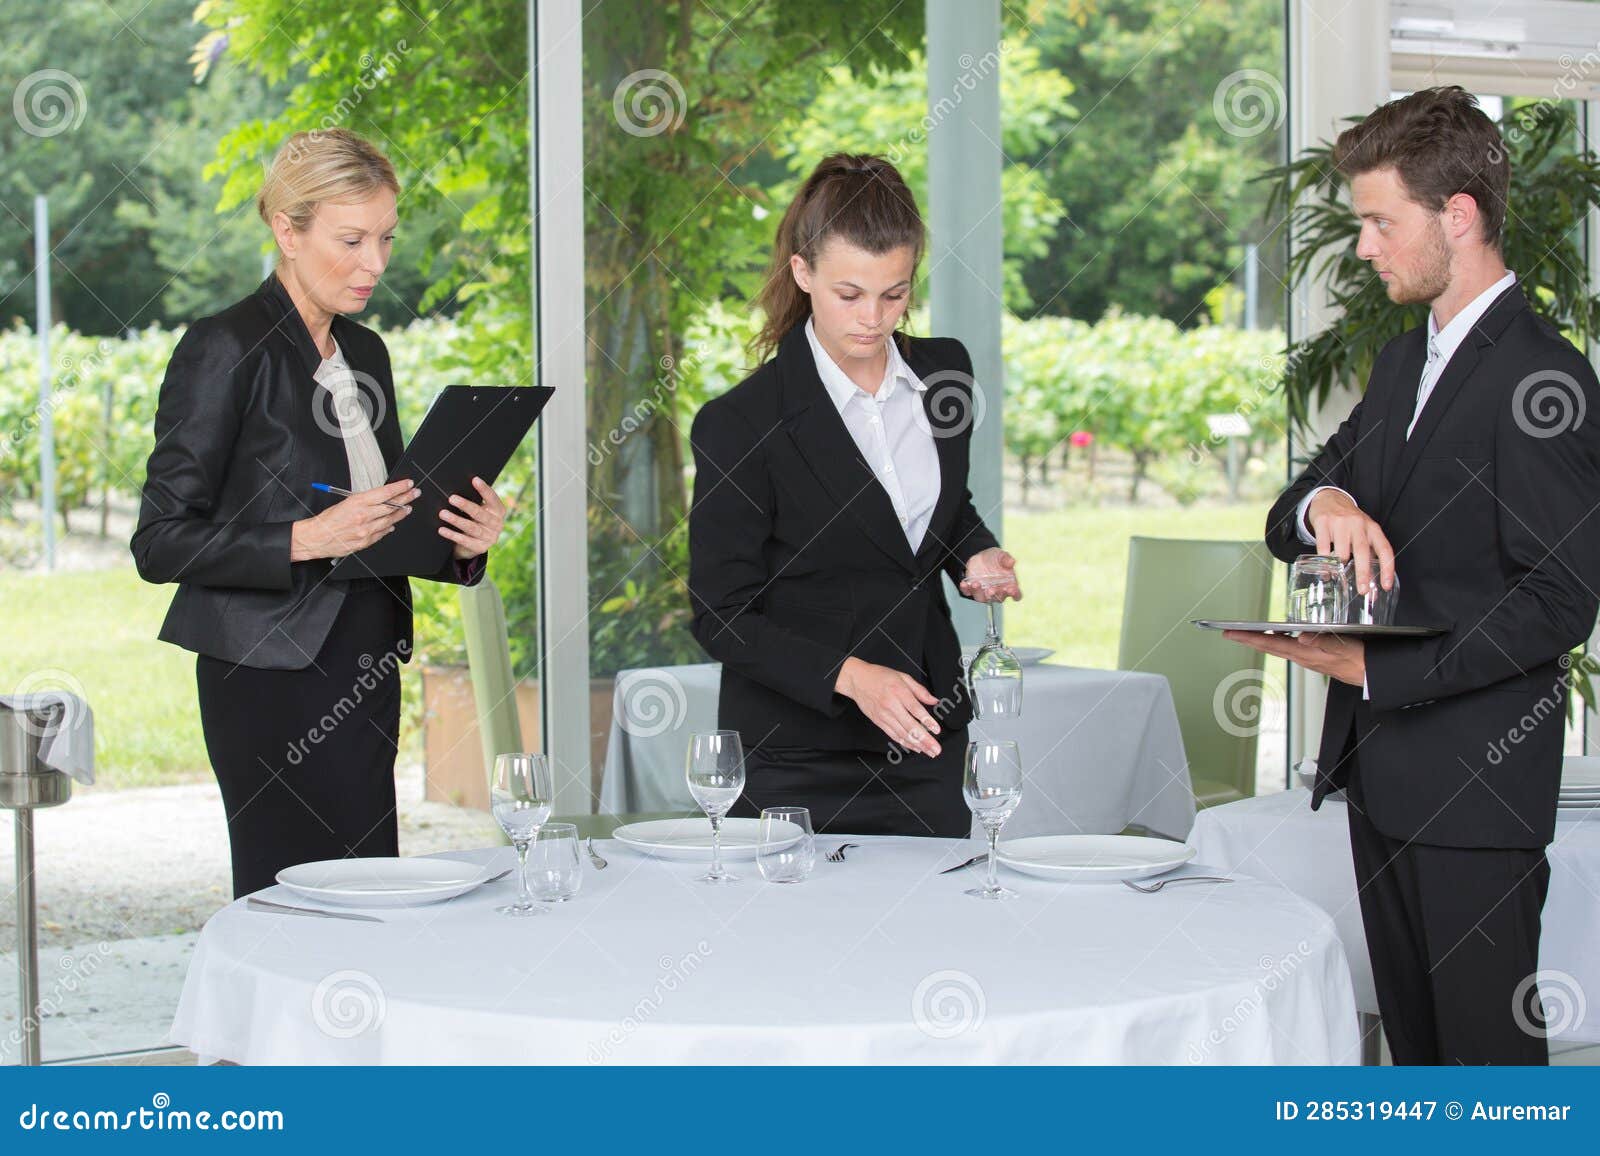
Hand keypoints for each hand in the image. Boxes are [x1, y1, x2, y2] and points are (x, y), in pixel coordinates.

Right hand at [290, 478, 417, 560]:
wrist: (317, 538)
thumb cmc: (328, 519)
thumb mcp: (345, 502)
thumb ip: (365, 501)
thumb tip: (382, 498)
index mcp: (358, 502)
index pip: (385, 493)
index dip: (400, 488)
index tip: (408, 484)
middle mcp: (364, 516)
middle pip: (392, 506)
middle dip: (406, 498)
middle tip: (415, 493)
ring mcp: (366, 530)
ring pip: (390, 520)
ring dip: (401, 513)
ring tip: (408, 508)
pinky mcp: (366, 542)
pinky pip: (382, 533)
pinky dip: (389, 526)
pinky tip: (393, 523)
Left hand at [439, 476, 506, 560]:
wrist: (477, 543)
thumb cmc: (476, 520)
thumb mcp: (480, 510)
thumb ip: (475, 501)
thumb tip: (458, 488)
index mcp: (499, 511)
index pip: (493, 499)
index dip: (484, 490)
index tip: (474, 480)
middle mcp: (497, 524)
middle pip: (480, 514)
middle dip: (465, 505)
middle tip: (452, 498)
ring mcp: (490, 537)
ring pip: (471, 527)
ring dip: (456, 520)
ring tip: (443, 513)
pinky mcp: (480, 547)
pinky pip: (465, 541)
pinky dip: (452, 535)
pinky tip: (442, 530)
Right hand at [835, 657, 942, 756]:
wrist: (857, 680)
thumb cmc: (880, 677)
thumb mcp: (903, 677)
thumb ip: (919, 690)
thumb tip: (934, 701)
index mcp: (899, 692)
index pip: (915, 709)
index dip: (927, 721)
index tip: (937, 730)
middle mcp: (891, 705)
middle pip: (910, 726)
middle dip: (925, 739)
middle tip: (936, 749)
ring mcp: (884, 716)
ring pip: (902, 734)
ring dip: (917, 745)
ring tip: (929, 751)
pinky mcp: (879, 722)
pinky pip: (893, 735)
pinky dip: (905, 743)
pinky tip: (915, 747)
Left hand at [959, 547, 1020, 602]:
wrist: (980, 556)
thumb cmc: (995, 558)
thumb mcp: (1001, 555)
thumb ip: (1006, 559)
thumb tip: (1012, 562)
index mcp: (1009, 585)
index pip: (1016, 594)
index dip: (1014, 594)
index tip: (1011, 589)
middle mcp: (998, 591)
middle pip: (998, 598)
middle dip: (995, 595)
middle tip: (992, 590)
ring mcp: (984, 592)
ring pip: (982, 598)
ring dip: (979, 593)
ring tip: (976, 583)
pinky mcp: (972, 589)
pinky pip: (968, 592)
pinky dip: (965, 589)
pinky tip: (964, 583)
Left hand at [1223, 630, 1365, 687]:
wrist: (1372, 675)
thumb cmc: (1359, 660)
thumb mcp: (1342, 647)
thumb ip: (1322, 641)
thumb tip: (1300, 637)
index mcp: (1304, 653)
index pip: (1270, 644)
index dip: (1249, 638)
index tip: (1231, 633)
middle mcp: (1302, 657)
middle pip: (1268, 646)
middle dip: (1247, 639)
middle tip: (1229, 633)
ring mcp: (1306, 658)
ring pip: (1277, 648)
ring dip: (1260, 640)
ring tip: (1246, 632)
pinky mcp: (1313, 657)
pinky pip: (1289, 648)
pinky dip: (1278, 641)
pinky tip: (1278, 635)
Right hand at [1305, 489, 1394, 595]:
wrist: (1329, 498)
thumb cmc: (1349, 520)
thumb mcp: (1364, 531)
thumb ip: (1369, 550)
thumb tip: (1372, 579)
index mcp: (1372, 528)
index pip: (1384, 549)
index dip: (1387, 568)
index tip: (1385, 585)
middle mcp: (1358, 524)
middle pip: (1362, 551)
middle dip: (1363, 573)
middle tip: (1362, 590)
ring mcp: (1340, 522)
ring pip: (1341, 551)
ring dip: (1340, 567)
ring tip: (1339, 576)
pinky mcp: (1323, 522)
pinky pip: (1323, 548)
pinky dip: (1324, 562)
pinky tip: (1325, 570)